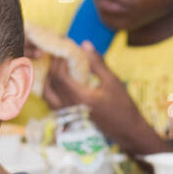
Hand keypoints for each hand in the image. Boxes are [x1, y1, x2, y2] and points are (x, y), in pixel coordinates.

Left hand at [41, 42, 162, 152]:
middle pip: (51, 81)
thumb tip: (84, 44)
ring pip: (46, 92)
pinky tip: (57, 79)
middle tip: (59, 51)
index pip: (59, 74)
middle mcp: (68, 106)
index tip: (64, 47)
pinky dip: (49, 87)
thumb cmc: (123, 105)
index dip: (58, 59)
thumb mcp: (113, 81)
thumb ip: (97, 63)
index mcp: (79, 97)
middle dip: (53, 64)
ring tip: (57, 63)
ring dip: (49, 76)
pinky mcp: (65, 116)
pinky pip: (50, 100)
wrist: (126, 129)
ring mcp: (65, 112)